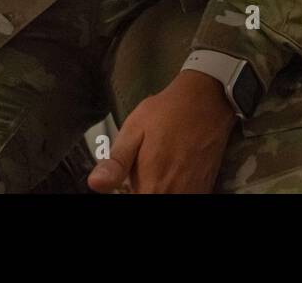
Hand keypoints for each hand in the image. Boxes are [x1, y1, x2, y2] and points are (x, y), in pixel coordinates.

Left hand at [87, 70, 236, 193]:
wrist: (207, 99)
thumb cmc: (168, 111)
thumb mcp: (134, 129)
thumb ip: (115, 163)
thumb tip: (95, 184)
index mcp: (151, 185)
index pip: (135, 202)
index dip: (129, 192)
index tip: (127, 183)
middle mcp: (173, 194)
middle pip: (151, 199)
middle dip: (141, 190)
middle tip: (139, 173)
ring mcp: (192, 193)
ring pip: (169, 199)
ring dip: (159, 189)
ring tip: (156, 172)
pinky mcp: (205, 187)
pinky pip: (186, 196)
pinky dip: (175, 189)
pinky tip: (171, 173)